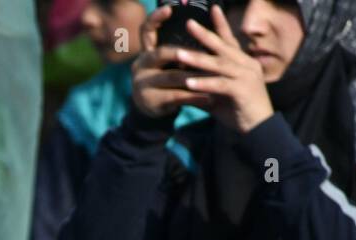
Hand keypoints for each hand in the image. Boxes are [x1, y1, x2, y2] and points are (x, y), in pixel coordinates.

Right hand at [131, 4, 204, 118]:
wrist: (150, 113)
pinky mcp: (151, 102)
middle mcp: (141, 65)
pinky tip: (209, 97)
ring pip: (172, 76)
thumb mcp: (167, 65)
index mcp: (146, 52)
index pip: (146, 31)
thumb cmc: (166, 83)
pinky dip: (194, 96)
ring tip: (215, 76)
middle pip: (162, 53)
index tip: (169, 9)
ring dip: (195, 76)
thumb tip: (199, 27)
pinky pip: (175, 97)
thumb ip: (177, 48)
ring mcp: (142, 84)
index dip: (155, 19)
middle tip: (205, 52)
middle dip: (184, 53)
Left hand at [177, 5, 273, 133]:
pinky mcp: (242, 91)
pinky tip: (190, 83)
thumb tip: (187, 80)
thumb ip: (207, 85)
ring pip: (219, 64)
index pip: (230, 40)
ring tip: (179, 54)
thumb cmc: (240, 111)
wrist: (259, 129)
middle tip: (188, 23)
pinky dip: (204, 84)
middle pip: (222, 47)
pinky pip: (220, 84)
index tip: (212, 9)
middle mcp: (246, 65)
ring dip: (198, 59)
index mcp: (243, 63)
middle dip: (205, 35)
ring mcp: (246, 76)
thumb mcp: (220, 95)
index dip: (220, 25)